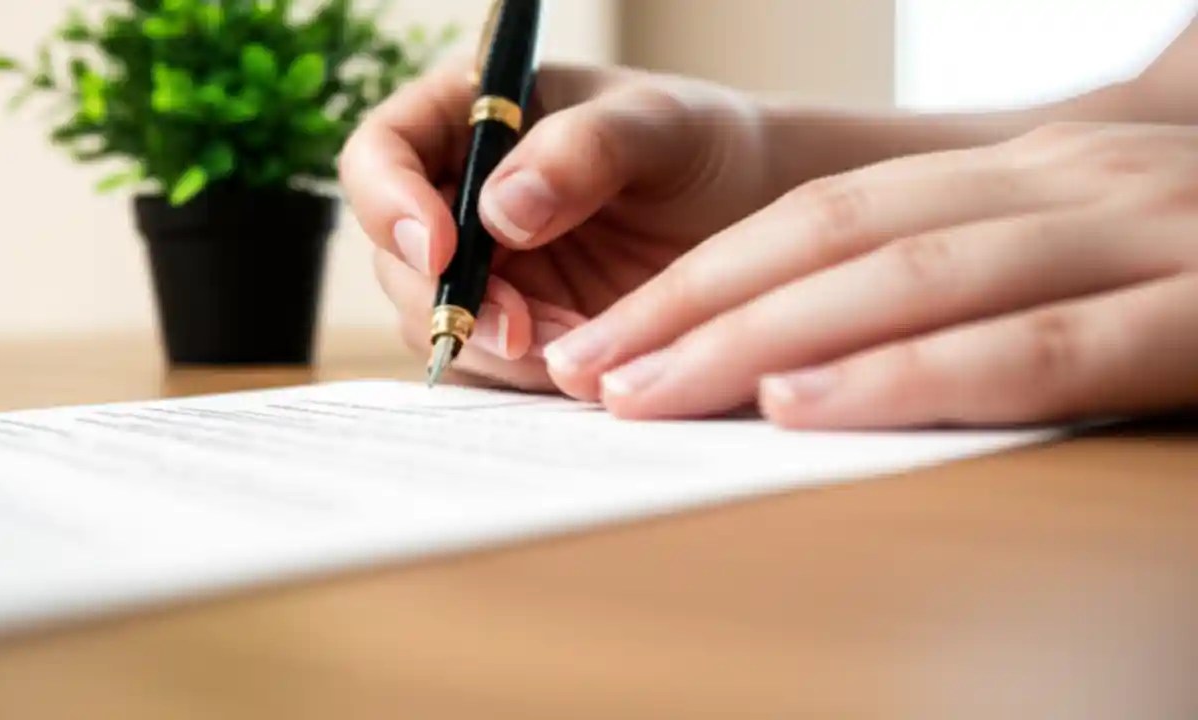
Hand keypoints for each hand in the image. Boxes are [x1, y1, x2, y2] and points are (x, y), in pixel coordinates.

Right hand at [339, 60, 780, 389]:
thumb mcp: (662, 127)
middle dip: (452, 301)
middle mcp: (463, 197)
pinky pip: (487, 367)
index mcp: (473, 118)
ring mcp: (487, 270)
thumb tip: (500, 211)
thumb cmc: (706, 148)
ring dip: (494, 349)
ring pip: (437, 323)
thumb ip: (585, 150)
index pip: (383, 153)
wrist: (753, 220)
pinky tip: (582, 368)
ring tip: (576, 348)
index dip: (390, 203)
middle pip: (398, 257)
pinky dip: (523, 379)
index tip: (439, 249)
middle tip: (520, 331)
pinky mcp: (517, 330)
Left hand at [546, 122, 1197, 427]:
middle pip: (834, 236)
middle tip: (592, 371)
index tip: (608, 341)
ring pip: (911, 275)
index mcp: (1022, 169)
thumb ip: (962, 282)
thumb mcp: (1074, 245)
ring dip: (763, 339)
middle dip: (698, 308)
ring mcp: (1137, 233)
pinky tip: (807, 407)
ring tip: (652, 391)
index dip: (703, 277)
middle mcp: (1064, 181)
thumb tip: (800, 357)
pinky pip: (1037, 345)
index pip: (821, 214)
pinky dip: (912, 376)